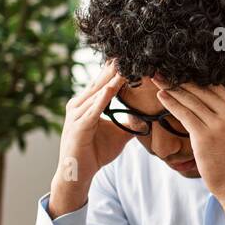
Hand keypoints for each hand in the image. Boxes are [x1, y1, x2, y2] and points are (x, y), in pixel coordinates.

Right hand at [49, 64, 133, 217]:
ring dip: (111, 78)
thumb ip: (131, 124)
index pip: (104, 82)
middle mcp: (80, 104)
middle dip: (115, 68)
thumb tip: (147, 119)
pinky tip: (112, 88)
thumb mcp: (119, 136)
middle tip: (130, 51)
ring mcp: (77, 114)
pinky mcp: (79, 126)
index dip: (118, 70)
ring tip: (125, 64)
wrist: (77, 174)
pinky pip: (93, 110)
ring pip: (97, 92)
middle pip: (100, 81)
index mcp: (87, 103)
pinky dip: (102, 98)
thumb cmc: (95, 153)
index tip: (132, 57)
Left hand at [157, 83, 224, 224]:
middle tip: (163, 69)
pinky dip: (171, 103)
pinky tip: (161, 96)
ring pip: (191, 100)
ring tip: (158, 79)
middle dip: (180, 78)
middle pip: (202, 89)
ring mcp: (219, 124)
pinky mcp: (205, 135)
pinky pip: (184, 114)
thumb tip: (208, 99)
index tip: (179, 70)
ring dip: (171, 88)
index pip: (215, 86)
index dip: (195, 77)